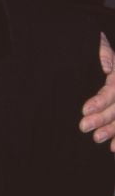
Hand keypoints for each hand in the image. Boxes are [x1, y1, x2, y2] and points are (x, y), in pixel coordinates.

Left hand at [80, 32, 114, 151]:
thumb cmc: (101, 53)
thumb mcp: (100, 47)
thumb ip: (104, 55)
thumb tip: (106, 67)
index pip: (112, 91)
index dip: (100, 102)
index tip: (85, 110)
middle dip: (102, 118)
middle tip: (84, 127)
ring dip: (112, 130)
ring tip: (97, 138)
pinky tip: (113, 148)